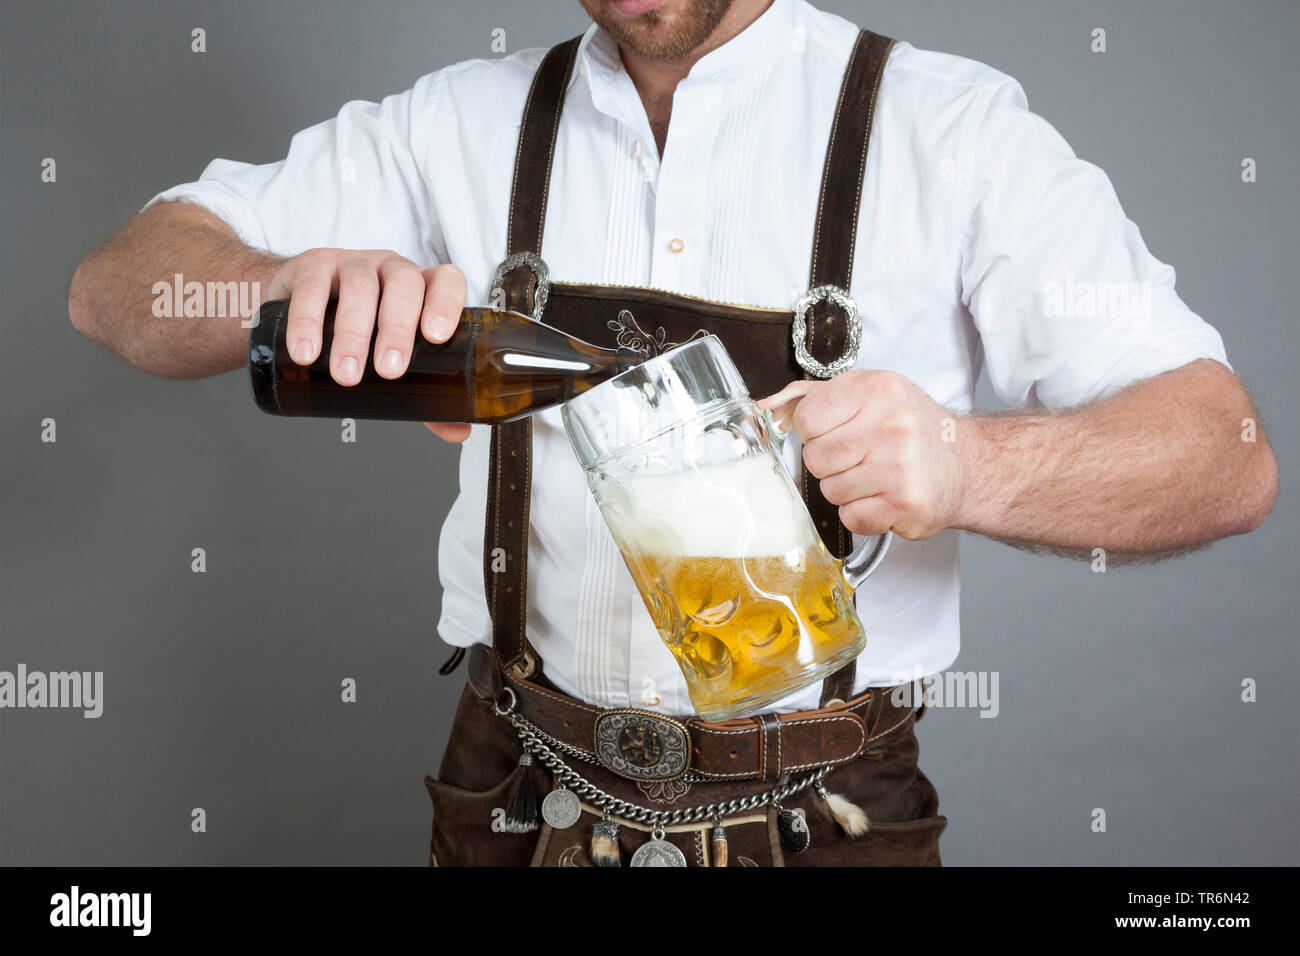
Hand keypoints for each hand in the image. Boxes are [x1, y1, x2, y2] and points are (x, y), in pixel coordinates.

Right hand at [265, 249, 470, 442]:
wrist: (301, 299)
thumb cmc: (362, 326)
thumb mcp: (395, 352)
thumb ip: (425, 389)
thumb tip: (457, 430)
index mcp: (422, 288)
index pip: (445, 281)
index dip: (446, 304)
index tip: (437, 337)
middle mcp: (391, 269)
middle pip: (404, 285)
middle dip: (397, 329)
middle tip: (389, 370)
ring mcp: (353, 263)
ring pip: (360, 287)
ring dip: (353, 334)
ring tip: (347, 373)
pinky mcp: (313, 264)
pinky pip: (312, 286)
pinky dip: (307, 321)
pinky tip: (306, 352)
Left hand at [758, 370, 966, 539]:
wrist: (966, 464)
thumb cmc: (910, 427)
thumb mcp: (866, 393)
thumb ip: (811, 397)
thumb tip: (766, 408)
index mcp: (876, 389)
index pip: (806, 419)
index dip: (814, 433)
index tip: (837, 433)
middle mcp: (891, 425)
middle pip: (815, 459)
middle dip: (830, 464)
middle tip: (858, 458)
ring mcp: (900, 467)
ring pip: (830, 491)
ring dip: (847, 490)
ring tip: (875, 477)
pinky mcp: (906, 504)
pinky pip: (852, 519)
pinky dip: (862, 514)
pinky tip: (884, 498)